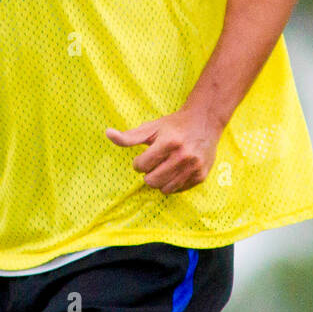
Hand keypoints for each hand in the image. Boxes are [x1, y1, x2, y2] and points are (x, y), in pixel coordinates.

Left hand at [105, 106, 223, 194]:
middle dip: (149, 173)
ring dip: (160, 180)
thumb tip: (107, 133)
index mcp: (169, 142)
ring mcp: (194, 167)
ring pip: (165, 189)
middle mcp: (183, 156)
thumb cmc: (174, 125)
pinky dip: (173, 183)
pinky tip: (176, 170)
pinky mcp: (201, 176)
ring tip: (164, 168)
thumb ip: (129, 136)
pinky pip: (178, 190)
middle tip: (155, 163)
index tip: (145, 156)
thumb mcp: (151, 127)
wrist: (205, 121)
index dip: (139, 162)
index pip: (142, 166)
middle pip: (152, 181)